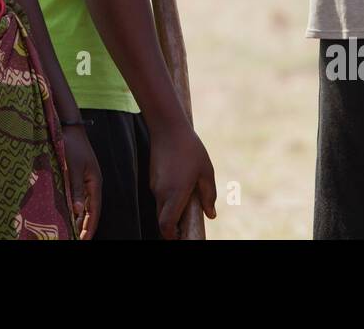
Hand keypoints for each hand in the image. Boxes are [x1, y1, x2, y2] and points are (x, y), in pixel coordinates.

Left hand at [62, 124, 102, 239]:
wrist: (69, 128)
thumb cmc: (71, 146)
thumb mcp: (72, 168)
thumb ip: (75, 189)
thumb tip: (77, 211)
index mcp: (94, 182)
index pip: (94, 211)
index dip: (89, 226)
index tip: (84, 240)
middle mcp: (92, 184)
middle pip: (91, 210)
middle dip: (86, 226)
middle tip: (79, 240)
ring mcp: (86, 180)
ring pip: (85, 205)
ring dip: (80, 219)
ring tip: (73, 233)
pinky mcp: (79, 176)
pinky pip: (79, 197)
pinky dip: (75, 208)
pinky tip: (69, 215)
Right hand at [147, 118, 216, 238]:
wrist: (167, 127)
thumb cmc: (190, 148)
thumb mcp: (206, 171)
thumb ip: (209, 196)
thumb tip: (211, 215)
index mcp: (175, 194)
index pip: (166, 225)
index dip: (171, 236)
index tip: (181, 237)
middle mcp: (161, 192)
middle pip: (162, 220)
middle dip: (172, 226)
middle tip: (187, 224)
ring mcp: (154, 184)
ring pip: (160, 206)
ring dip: (172, 210)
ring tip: (188, 198)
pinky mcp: (152, 177)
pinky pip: (159, 194)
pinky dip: (168, 197)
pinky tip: (181, 183)